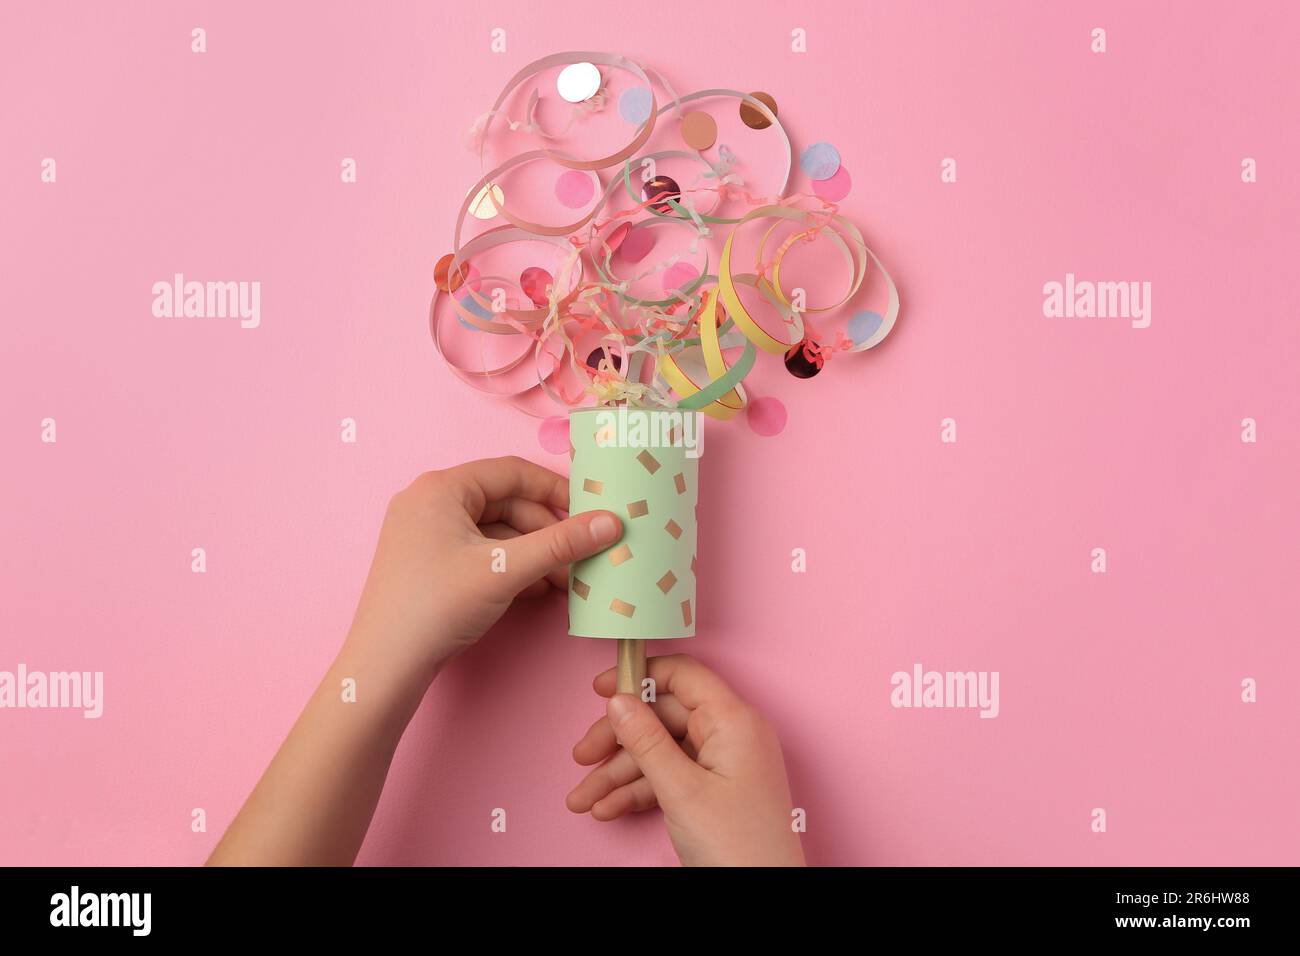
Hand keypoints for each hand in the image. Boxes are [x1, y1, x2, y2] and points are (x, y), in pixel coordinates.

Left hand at [347, 456, 621, 678]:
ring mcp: (425, 533)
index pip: (512, 472)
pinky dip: (510, 566)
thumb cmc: (436, 607)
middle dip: (546, 532)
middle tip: (580, 557)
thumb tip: (611, 522)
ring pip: (495, 531)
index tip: (590, 512)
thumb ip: (561, 543)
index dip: (556, 491)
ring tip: (564, 581)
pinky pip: (480, 551)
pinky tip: (536, 590)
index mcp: (441, 488)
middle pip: (505, 503)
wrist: (385, 666)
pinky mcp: (428, 562)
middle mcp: (429, 501)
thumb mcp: (506, 570)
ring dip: (532, 553)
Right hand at [566, 655, 805, 866]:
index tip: (601, 688)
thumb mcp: (682, 790)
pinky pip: (671, 777)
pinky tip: (608, 808)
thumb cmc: (741, 847)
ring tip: (584, 798)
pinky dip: (639, 791)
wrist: (765, 895)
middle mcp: (731, 734)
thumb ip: (646, 741)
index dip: (640, 677)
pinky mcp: (716, 789)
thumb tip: (620, 701)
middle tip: (582, 756)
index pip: (683, 676)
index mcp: (733, 720)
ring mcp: (724, 763)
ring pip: (661, 753)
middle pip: (663, 718)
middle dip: (618, 741)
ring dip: (619, 775)